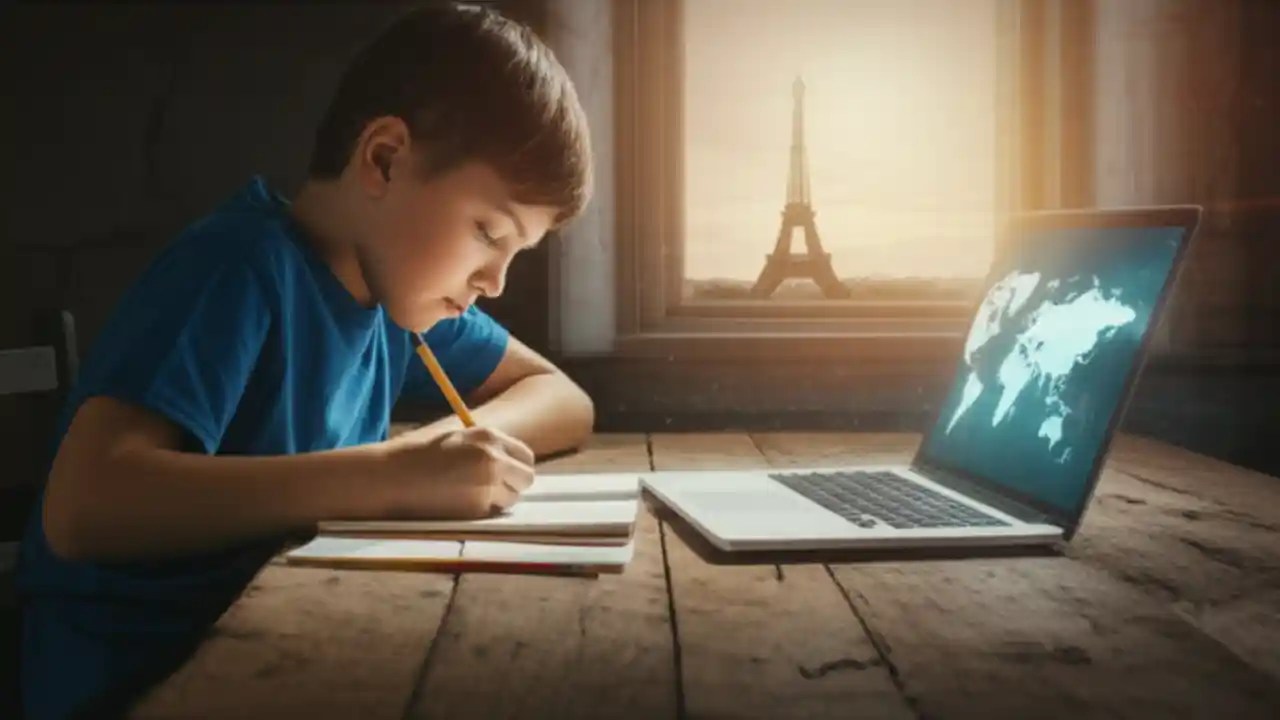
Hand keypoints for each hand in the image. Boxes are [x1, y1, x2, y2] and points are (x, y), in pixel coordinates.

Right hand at [381, 426, 535, 518]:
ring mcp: (488, 485)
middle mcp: (495, 459)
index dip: (517, 467)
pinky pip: (492, 512)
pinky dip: (482, 511)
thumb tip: (509, 463)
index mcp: (490, 437)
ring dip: (499, 500)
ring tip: (470, 495)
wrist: (392, 477)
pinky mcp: (477, 508)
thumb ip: (486, 449)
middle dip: (514, 484)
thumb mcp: (458, 440)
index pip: (526, 456)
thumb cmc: (419, 456)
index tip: (508, 474)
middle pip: (526, 478)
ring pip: (511, 498)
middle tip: (493, 488)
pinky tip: (460, 504)